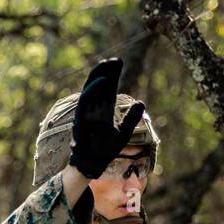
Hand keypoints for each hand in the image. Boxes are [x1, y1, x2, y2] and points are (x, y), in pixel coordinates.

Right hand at [68, 58, 144, 179]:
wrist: (93, 163)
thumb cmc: (106, 150)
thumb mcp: (124, 132)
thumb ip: (131, 118)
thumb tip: (141, 102)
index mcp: (104, 110)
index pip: (108, 88)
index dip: (113, 74)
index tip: (118, 62)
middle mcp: (95, 108)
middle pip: (99, 85)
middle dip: (106, 71)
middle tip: (114, 60)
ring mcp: (87, 112)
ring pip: (91, 88)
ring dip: (99, 75)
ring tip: (107, 64)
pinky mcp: (82, 118)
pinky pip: (86, 100)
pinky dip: (93, 90)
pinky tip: (102, 81)